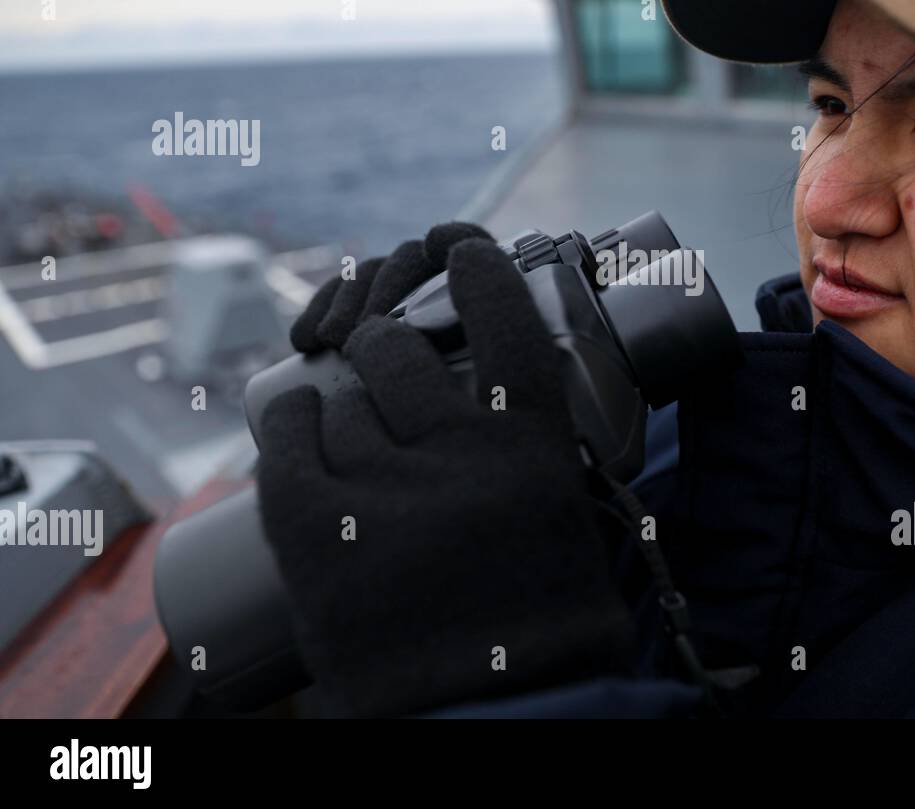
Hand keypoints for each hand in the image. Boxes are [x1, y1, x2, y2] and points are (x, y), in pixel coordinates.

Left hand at [257, 231, 635, 715]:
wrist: (497, 718)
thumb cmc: (546, 634)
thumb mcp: (572, 525)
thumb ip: (542, 462)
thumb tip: (512, 414)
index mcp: (533, 449)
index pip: (505, 319)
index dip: (475, 268)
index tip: (459, 250)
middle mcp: (459, 453)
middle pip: (398, 349)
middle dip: (384, 342)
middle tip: (385, 360)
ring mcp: (383, 488)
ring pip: (340, 397)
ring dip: (339, 395)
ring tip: (345, 421)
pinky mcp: (317, 530)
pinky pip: (287, 439)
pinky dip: (287, 417)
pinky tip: (293, 414)